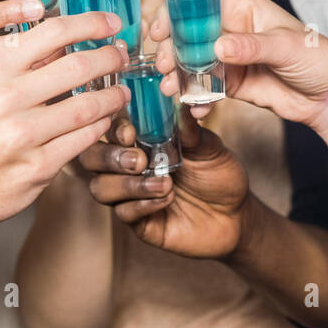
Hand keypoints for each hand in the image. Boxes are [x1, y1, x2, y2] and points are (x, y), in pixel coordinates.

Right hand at [0, 10, 130, 232]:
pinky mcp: (37, 168)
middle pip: (78, 66)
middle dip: (110, 58)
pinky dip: (99, 128)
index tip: (111, 23)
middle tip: (122, 57)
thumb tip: (66, 41)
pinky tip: (103, 121)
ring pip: (87, 107)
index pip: (53, 32)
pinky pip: (82, 141)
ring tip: (120, 92)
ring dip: (112, 96)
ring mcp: (23, 136)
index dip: (90, 23)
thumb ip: (17, 64)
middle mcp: (7, 98)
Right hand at [78, 106, 249, 258]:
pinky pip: (123, 213)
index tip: (130, 132)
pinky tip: (166, 199)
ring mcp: (130, 195)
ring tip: (164, 183)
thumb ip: (191, 130)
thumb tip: (181, 105)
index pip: (109, 128)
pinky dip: (142, 205)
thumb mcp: (209, 148)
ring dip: (129, 185)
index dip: (112, 129)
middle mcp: (128, 166)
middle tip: (139, 161)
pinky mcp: (138, 222)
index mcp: (141, 140)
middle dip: (109, 157)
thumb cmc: (219, 175)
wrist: (236, 216)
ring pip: (101, 188)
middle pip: (91, 158)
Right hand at [148, 0, 327, 132]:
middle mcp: (232, 30)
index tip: (161, 30)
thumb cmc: (318, 59)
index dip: (176, 12)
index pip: (201, 1)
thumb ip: (251, 46)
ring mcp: (230, 57)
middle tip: (164, 66)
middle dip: (172, 49)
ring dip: (178, 75)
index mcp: (244, 7)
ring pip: (193, 62)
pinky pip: (205, 88)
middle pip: (189, 33)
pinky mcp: (232, 84)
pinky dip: (196, 98)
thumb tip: (218, 46)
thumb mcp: (286, 47)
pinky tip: (197, 109)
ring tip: (171, 90)